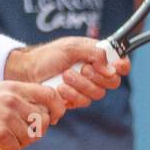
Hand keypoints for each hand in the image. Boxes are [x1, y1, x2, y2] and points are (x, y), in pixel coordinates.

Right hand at [0, 81, 65, 149]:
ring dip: (17, 145)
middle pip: (44, 120)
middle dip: (34, 132)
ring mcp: (7, 116)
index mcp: (14, 88)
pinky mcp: (0, 133)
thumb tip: (43, 116)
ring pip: (31, 137)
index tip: (52, 119)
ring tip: (1, 143)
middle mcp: (13, 100)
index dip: (57, 109)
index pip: (50, 95)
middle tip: (17, 137)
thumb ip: (19, 100)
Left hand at [5, 37, 128, 108]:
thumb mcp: (71, 47)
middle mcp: (94, 73)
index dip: (122, 66)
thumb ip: (94, 53)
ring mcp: (85, 88)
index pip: (120, 64)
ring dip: (81, 85)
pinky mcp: (75, 100)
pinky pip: (82, 102)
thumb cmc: (48, 55)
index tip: (117, 66)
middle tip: (82, 68)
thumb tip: (111, 68)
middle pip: (112, 82)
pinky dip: (71, 95)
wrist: (27, 71)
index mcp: (97, 57)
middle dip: (96, 77)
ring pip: (97, 94)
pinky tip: (60, 88)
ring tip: (65, 75)